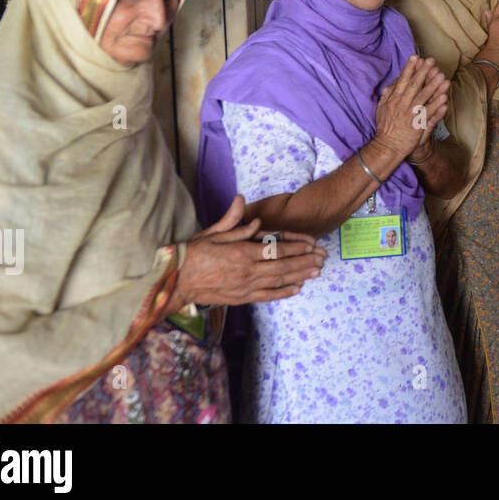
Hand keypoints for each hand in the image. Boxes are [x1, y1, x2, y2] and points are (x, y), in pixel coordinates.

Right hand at [168, 196, 324, 309]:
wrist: (176, 282)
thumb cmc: (193, 255)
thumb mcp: (211, 233)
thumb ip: (231, 220)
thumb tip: (241, 201)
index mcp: (242, 252)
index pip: (277, 249)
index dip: (297, 248)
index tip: (312, 245)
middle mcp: (247, 271)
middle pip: (284, 267)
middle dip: (305, 262)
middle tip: (322, 259)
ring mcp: (245, 287)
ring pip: (279, 282)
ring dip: (300, 276)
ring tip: (316, 272)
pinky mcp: (241, 299)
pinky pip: (267, 296)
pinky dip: (283, 293)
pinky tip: (296, 288)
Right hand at [374, 56, 448, 159]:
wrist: (388, 146)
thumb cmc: (385, 126)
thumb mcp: (381, 107)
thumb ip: (387, 94)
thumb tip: (393, 82)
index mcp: (393, 99)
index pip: (402, 80)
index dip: (409, 68)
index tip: (415, 57)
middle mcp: (402, 104)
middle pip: (414, 85)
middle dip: (423, 72)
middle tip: (431, 61)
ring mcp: (410, 113)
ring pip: (423, 96)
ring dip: (433, 85)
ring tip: (442, 75)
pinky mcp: (417, 123)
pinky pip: (428, 112)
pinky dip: (436, 105)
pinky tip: (444, 97)